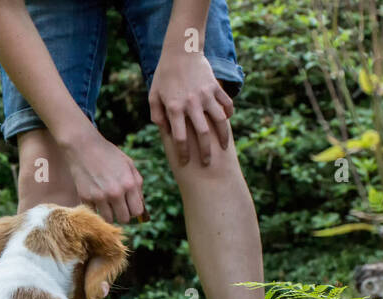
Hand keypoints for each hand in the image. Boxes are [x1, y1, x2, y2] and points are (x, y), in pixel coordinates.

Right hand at [57, 125, 145, 223]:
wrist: (83, 146)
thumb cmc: (108, 154)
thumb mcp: (128, 164)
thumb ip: (137, 184)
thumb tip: (141, 204)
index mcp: (129, 184)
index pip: (137, 211)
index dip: (134, 210)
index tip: (129, 206)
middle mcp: (115, 193)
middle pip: (124, 219)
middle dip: (122, 214)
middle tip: (118, 206)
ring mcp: (99, 197)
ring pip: (109, 219)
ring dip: (109, 214)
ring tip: (107, 203)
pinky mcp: (86, 198)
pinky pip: (94, 213)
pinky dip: (95, 208)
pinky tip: (95, 197)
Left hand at [149, 50, 233, 166]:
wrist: (181, 50)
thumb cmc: (164, 75)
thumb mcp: (153, 95)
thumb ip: (157, 116)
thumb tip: (166, 133)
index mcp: (174, 108)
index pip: (179, 138)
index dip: (183, 153)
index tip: (185, 162)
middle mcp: (191, 103)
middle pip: (202, 134)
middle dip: (206, 152)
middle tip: (207, 164)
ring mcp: (205, 95)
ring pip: (219, 121)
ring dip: (223, 137)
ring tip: (223, 147)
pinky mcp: (215, 87)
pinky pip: (226, 104)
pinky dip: (228, 114)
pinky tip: (226, 122)